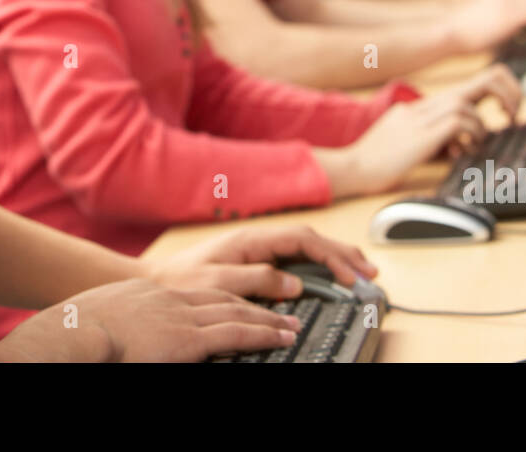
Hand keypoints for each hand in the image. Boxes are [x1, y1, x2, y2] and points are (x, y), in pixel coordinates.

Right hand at [0, 278, 298, 361]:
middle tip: (280, 313)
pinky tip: (280, 338)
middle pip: (222, 299)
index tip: (239, 306)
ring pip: (235, 313)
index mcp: (147, 296)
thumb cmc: (72, 335)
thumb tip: (125, 338)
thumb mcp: (100, 320)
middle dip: (254, 305)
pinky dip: (262, 334)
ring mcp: (179, 318)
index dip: (222, 300)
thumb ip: (121, 323)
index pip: (195, 296)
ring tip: (289, 327)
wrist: (69, 335)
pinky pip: (234, 335)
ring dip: (266, 319)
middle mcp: (168, 300)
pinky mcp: (186, 341)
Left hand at [145, 224, 377, 297]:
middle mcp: (257, 239)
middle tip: (370, 272)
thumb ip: (258, 280)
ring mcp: (256, 248)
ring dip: (334, 257)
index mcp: (251, 239)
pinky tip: (326, 274)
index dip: (331, 257)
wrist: (156, 281)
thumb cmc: (181, 281)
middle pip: (310, 240)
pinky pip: (294, 258)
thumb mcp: (218, 282)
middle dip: (342, 254)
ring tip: (359, 271)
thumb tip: (295, 285)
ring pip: (305, 247)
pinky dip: (317, 264)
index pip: (303, 240)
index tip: (350, 276)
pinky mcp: (253, 259)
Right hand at [316, 65, 520, 197]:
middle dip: (507, 93)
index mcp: (424, 106)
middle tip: (515, 115)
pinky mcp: (420, 133)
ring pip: (467, 101)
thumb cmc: (380, 162)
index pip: (470, 86)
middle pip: (479, 81)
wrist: (352, 168)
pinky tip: (463, 151)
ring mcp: (421, 117)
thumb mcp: (415, 145)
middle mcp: (425, 105)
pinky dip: (469, 133)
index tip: (506, 113)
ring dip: (482, 123)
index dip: (497, 91)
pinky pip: (458, 121)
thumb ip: (440, 139)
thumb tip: (466, 144)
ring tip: (478, 143)